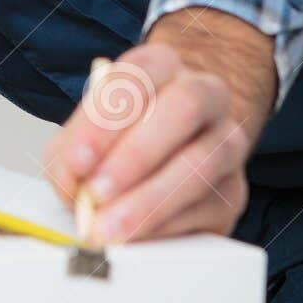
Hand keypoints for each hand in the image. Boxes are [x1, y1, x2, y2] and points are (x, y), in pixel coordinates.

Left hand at [43, 7, 276, 243]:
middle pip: (183, 109)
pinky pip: (206, 207)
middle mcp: (203, 94)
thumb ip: (69, 154)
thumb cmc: (118, 139)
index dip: (106, 120)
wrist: (170, 152)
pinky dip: (164, 225)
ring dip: (150, 199)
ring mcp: (226, 140)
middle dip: (135, 156)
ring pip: (201, 162)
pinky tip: (136, 235)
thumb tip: (73, 182)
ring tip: (110, 226)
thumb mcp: (82, 136)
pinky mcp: (233, 190)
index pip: (138, 76)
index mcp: (161, 67)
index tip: (78, 160)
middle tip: (97, 193)